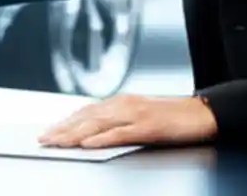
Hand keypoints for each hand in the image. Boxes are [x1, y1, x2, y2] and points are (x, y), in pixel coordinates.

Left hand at [38, 94, 216, 148]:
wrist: (203, 113)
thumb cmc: (173, 117)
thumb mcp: (140, 116)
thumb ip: (118, 122)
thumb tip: (93, 133)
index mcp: (121, 102)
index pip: (86, 112)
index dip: (65, 123)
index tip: (48, 132)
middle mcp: (124, 105)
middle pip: (86, 118)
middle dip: (62, 129)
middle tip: (44, 139)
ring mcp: (136, 115)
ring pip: (98, 125)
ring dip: (74, 134)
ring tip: (57, 142)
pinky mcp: (148, 127)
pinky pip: (120, 134)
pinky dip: (102, 139)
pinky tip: (88, 144)